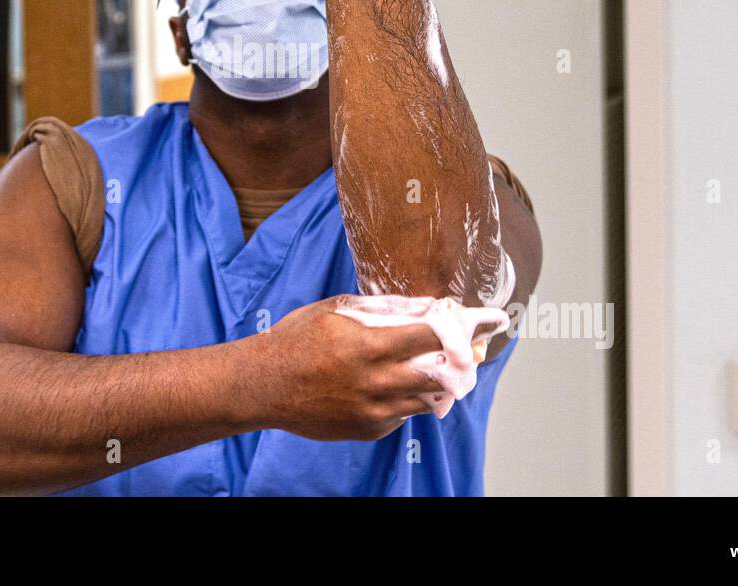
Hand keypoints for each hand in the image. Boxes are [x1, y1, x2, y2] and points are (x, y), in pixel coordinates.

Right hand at [249, 295, 451, 440]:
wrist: (265, 385)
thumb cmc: (297, 340)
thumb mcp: (335, 310)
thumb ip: (380, 309)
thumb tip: (422, 307)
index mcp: (370, 345)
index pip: (431, 338)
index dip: (457, 330)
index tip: (473, 326)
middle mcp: (376, 381)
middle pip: (439, 376)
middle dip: (455, 364)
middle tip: (464, 355)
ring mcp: (373, 411)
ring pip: (425, 401)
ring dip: (434, 386)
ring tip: (434, 371)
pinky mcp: (367, 430)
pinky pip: (402, 417)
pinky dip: (405, 402)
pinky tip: (394, 388)